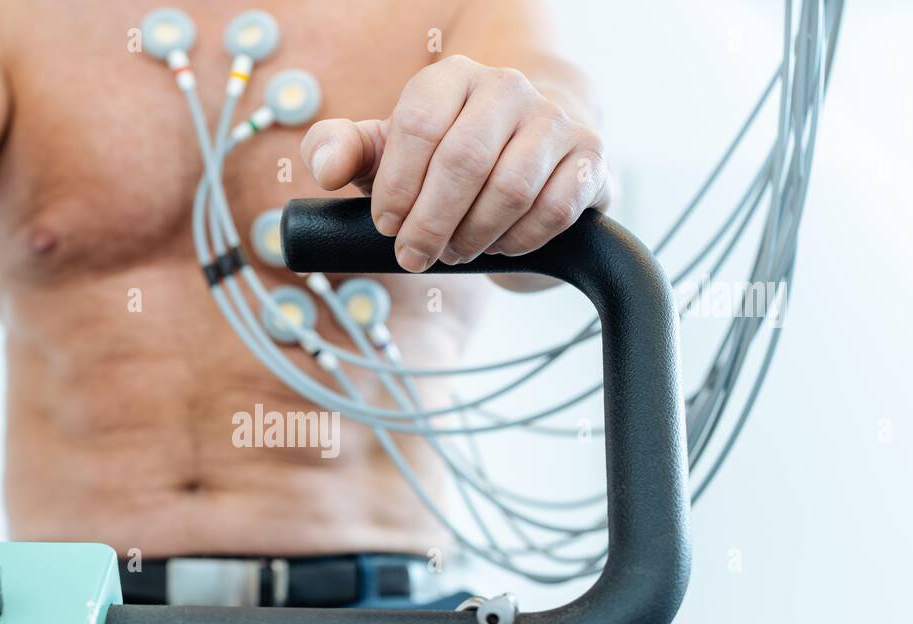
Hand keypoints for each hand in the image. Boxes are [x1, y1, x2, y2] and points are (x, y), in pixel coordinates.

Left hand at [301, 55, 610, 279]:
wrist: (528, 151)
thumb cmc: (444, 155)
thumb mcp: (388, 151)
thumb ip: (344, 151)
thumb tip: (323, 168)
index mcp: (451, 77)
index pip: (417, 125)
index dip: (396, 186)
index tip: (386, 225)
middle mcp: (506, 87)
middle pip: (463, 161)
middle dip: (430, 223)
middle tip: (414, 257)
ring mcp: (554, 120)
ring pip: (510, 190)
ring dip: (473, 236)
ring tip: (456, 250)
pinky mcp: (589, 157)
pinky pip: (552, 211)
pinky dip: (519, 241)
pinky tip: (499, 244)